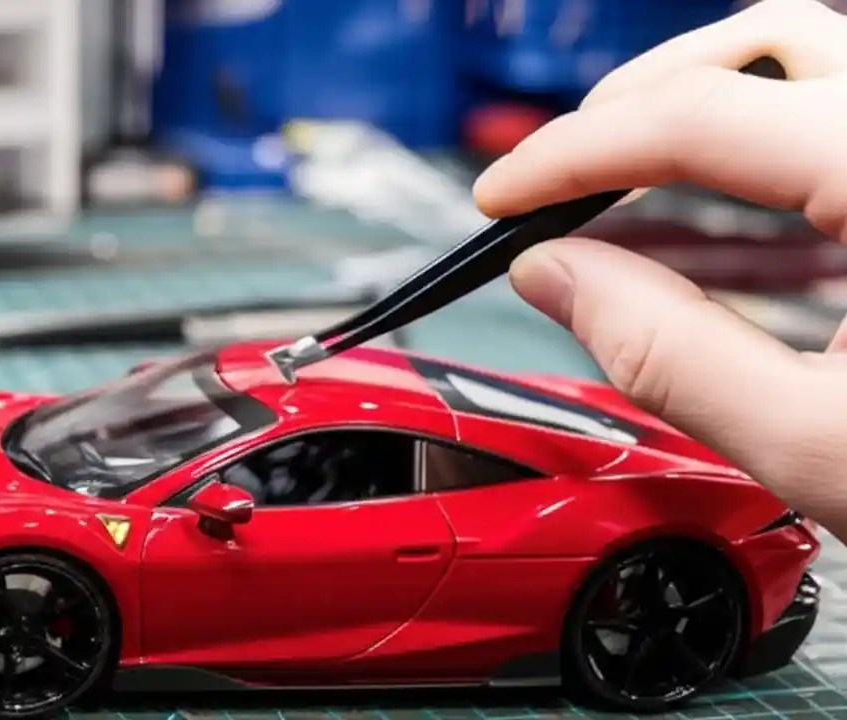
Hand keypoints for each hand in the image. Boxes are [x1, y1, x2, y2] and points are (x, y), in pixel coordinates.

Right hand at [471, 0, 846, 537]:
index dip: (571, 154)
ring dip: (702, 123)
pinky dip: (764, 176)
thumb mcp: (818, 445)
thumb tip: (557, 279)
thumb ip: (662, 351)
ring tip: (624, 203)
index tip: (503, 198)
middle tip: (563, 177)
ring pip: (814, 71)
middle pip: (764, 45)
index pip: (697, 118)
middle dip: (637, 104)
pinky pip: (845, 140)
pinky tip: (711, 248)